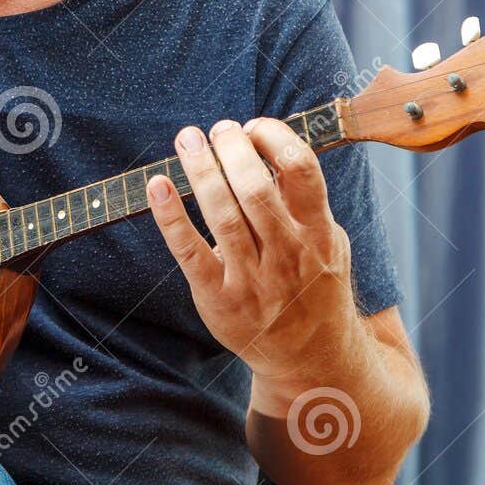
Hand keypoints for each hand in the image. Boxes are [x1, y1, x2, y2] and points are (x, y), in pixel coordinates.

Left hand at [146, 118, 359, 385]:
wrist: (311, 357)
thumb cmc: (314, 284)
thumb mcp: (327, 241)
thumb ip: (303, 199)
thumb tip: (269, 143)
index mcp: (319, 232)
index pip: (301, 169)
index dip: (274, 137)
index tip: (254, 127)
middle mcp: (288, 255)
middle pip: (255, 189)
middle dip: (232, 149)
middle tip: (218, 129)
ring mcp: (252, 279)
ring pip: (222, 214)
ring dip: (201, 170)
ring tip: (188, 140)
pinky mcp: (219, 298)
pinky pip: (190, 251)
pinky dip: (171, 217)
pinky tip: (157, 186)